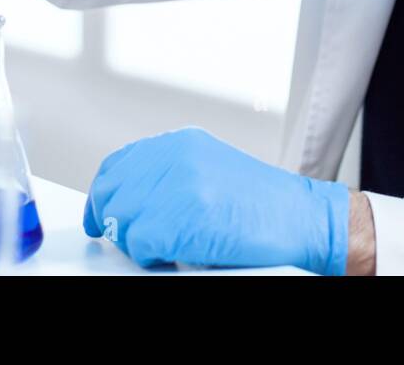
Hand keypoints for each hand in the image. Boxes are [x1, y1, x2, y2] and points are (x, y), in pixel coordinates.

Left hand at [82, 127, 348, 274]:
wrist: (303, 219)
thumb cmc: (262, 204)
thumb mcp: (209, 170)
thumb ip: (169, 174)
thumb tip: (126, 199)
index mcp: (180, 144)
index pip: (118, 166)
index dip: (104, 196)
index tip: (100, 217)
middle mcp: (176, 157)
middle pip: (113, 193)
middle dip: (118, 222)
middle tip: (139, 242)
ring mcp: (179, 185)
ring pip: (123, 221)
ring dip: (139, 243)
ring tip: (169, 248)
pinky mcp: (183, 218)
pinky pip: (141, 244)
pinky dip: (154, 258)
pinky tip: (178, 256)